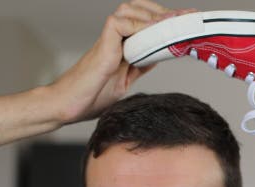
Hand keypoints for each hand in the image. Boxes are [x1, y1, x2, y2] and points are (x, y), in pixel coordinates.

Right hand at [50, 1, 194, 124]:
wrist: (67, 108)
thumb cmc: (89, 98)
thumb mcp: (125, 82)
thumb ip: (139, 67)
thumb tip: (158, 56)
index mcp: (121, 46)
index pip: (146, 24)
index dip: (166, 21)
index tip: (187, 22)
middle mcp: (114, 39)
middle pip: (140, 9)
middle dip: (164, 13)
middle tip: (184, 19)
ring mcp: (108, 40)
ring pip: (130, 10)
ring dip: (153, 16)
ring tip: (172, 25)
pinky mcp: (102, 45)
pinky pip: (120, 23)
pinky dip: (138, 26)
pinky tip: (154, 35)